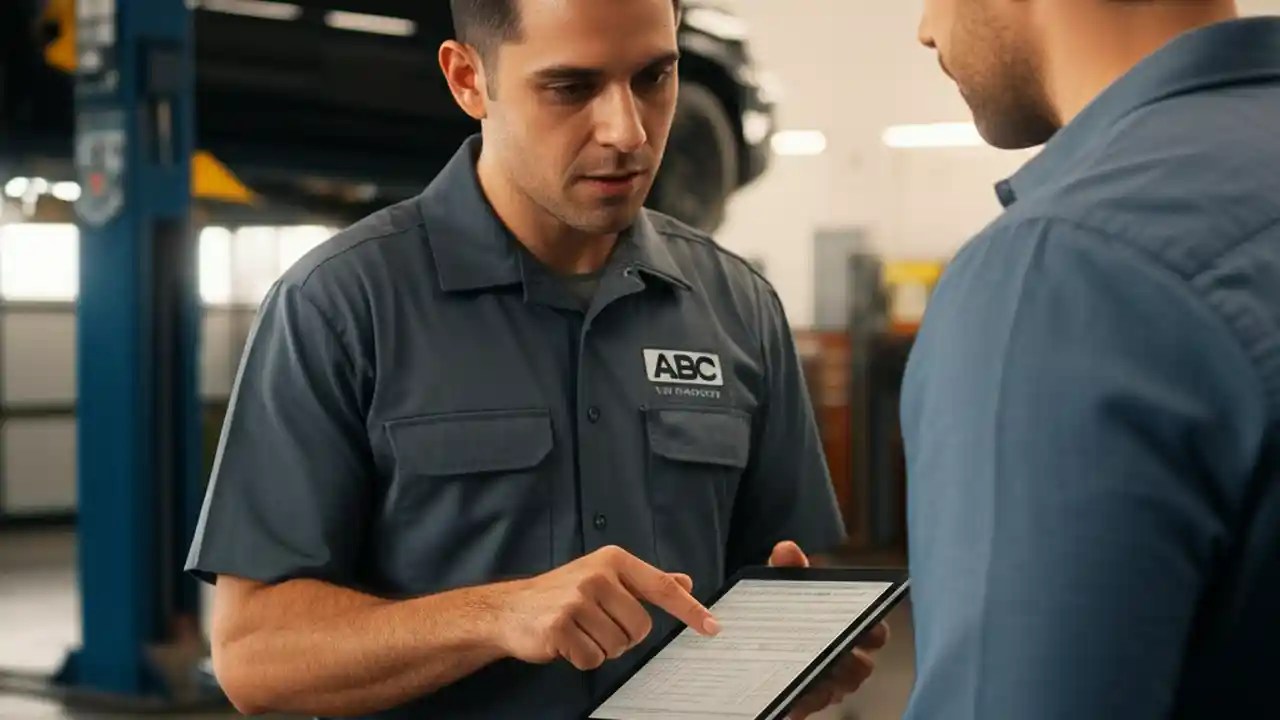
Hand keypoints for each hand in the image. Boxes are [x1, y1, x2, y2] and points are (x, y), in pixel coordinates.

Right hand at [494, 545, 719, 670]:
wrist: (511, 609)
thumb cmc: (561, 593)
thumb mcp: (605, 577)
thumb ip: (645, 583)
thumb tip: (684, 582)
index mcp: (613, 561)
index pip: (661, 587)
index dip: (689, 609)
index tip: (712, 626)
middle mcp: (597, 576)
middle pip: (640, 627)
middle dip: (624, 636)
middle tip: (598, 625)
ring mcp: (576, 600)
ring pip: (618, 646)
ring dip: (602, 648)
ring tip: (580, 631)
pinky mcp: (559, 626)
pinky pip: (593, 659)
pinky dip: (583, 659)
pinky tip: (567, 643)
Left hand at [767, 541, 890, 719]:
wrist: (756, 625)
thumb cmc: (784, 600)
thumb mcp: (783, 580)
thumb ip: (787, 565)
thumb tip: (786, 550)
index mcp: (851, 625)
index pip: (876, 633)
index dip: (874, 633)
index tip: (863, 628)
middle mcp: (847, 656)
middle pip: (861, 668)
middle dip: (850, 664)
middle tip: (832, 657)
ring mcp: (829, 680)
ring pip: (838, 690)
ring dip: (825, 685)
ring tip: (806, 680)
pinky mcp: (806, 698)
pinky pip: (810, 705)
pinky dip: (801, 702)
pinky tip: (787, 698)